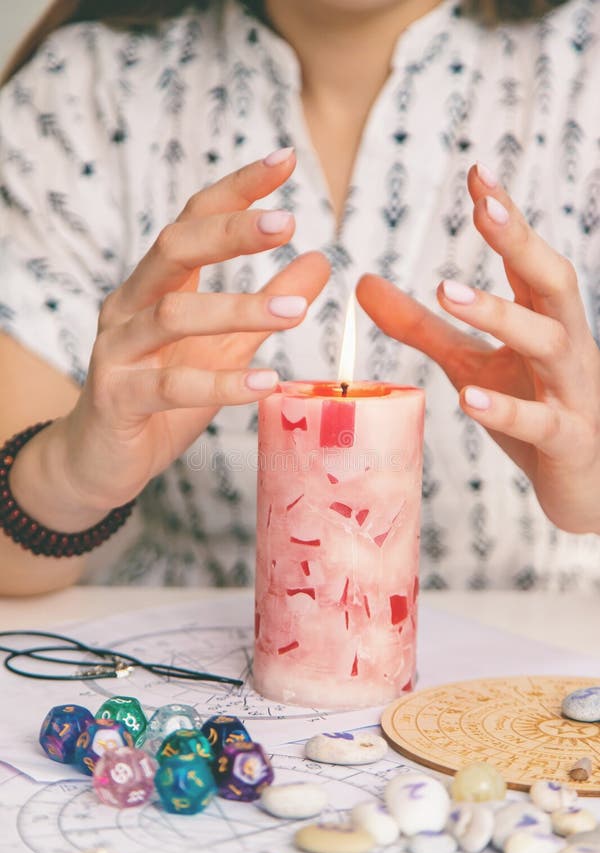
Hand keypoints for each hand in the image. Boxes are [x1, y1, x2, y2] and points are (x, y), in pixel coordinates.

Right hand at [50, 149, 329, 514]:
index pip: (192, 222)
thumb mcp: (222, 347)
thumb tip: (320, 259)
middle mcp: (130, 306)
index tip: (286, 162)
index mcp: (155, 286)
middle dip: (229, 233)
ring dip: (238, 309)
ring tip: (298, 312)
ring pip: (173, 316)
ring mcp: (117, 351)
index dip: (235, 191)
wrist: (101, 461)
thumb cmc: (161, 398)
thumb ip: (265, 306)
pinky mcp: (118, 399)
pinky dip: (220, 383)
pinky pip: (169, 387)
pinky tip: (265, 381)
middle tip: (287, 222)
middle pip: (173, 250)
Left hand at [357, 163, 599, 533]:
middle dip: (520, 242)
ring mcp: (573, 393)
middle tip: (485, 208)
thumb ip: (421, 325)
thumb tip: (361, 283)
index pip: (528, 259)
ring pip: (549, 344)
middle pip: (553, 283)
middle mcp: (565, 346)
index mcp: (544, 321)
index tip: (477, 173)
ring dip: (501, 316)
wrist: (586, 481)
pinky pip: (541, 423)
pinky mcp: (569, 441)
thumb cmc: (532, 408)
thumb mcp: (470, 360)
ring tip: (448, 292)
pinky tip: (470, 398)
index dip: (506, 217)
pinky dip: (506, 409)